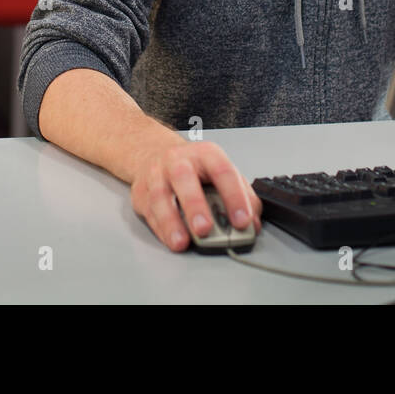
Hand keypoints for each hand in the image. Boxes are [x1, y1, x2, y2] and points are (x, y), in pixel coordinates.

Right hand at [129, 141, 262, 251]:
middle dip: (195, 205)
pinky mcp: (141, 192)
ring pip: (160, 196)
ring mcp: (156, 174)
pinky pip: (149, 211)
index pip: (222, 171)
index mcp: (205, 154)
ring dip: (171, 221)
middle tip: (206, 229)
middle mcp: (178, 160)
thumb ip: (241, 195)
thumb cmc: (194, 167)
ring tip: (183, 241)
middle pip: (184, 178)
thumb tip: (253, 223)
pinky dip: (161, 229)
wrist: (154, 152)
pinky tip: (172, 240)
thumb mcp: (220, 171)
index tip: (242, 221)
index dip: (234, 196)